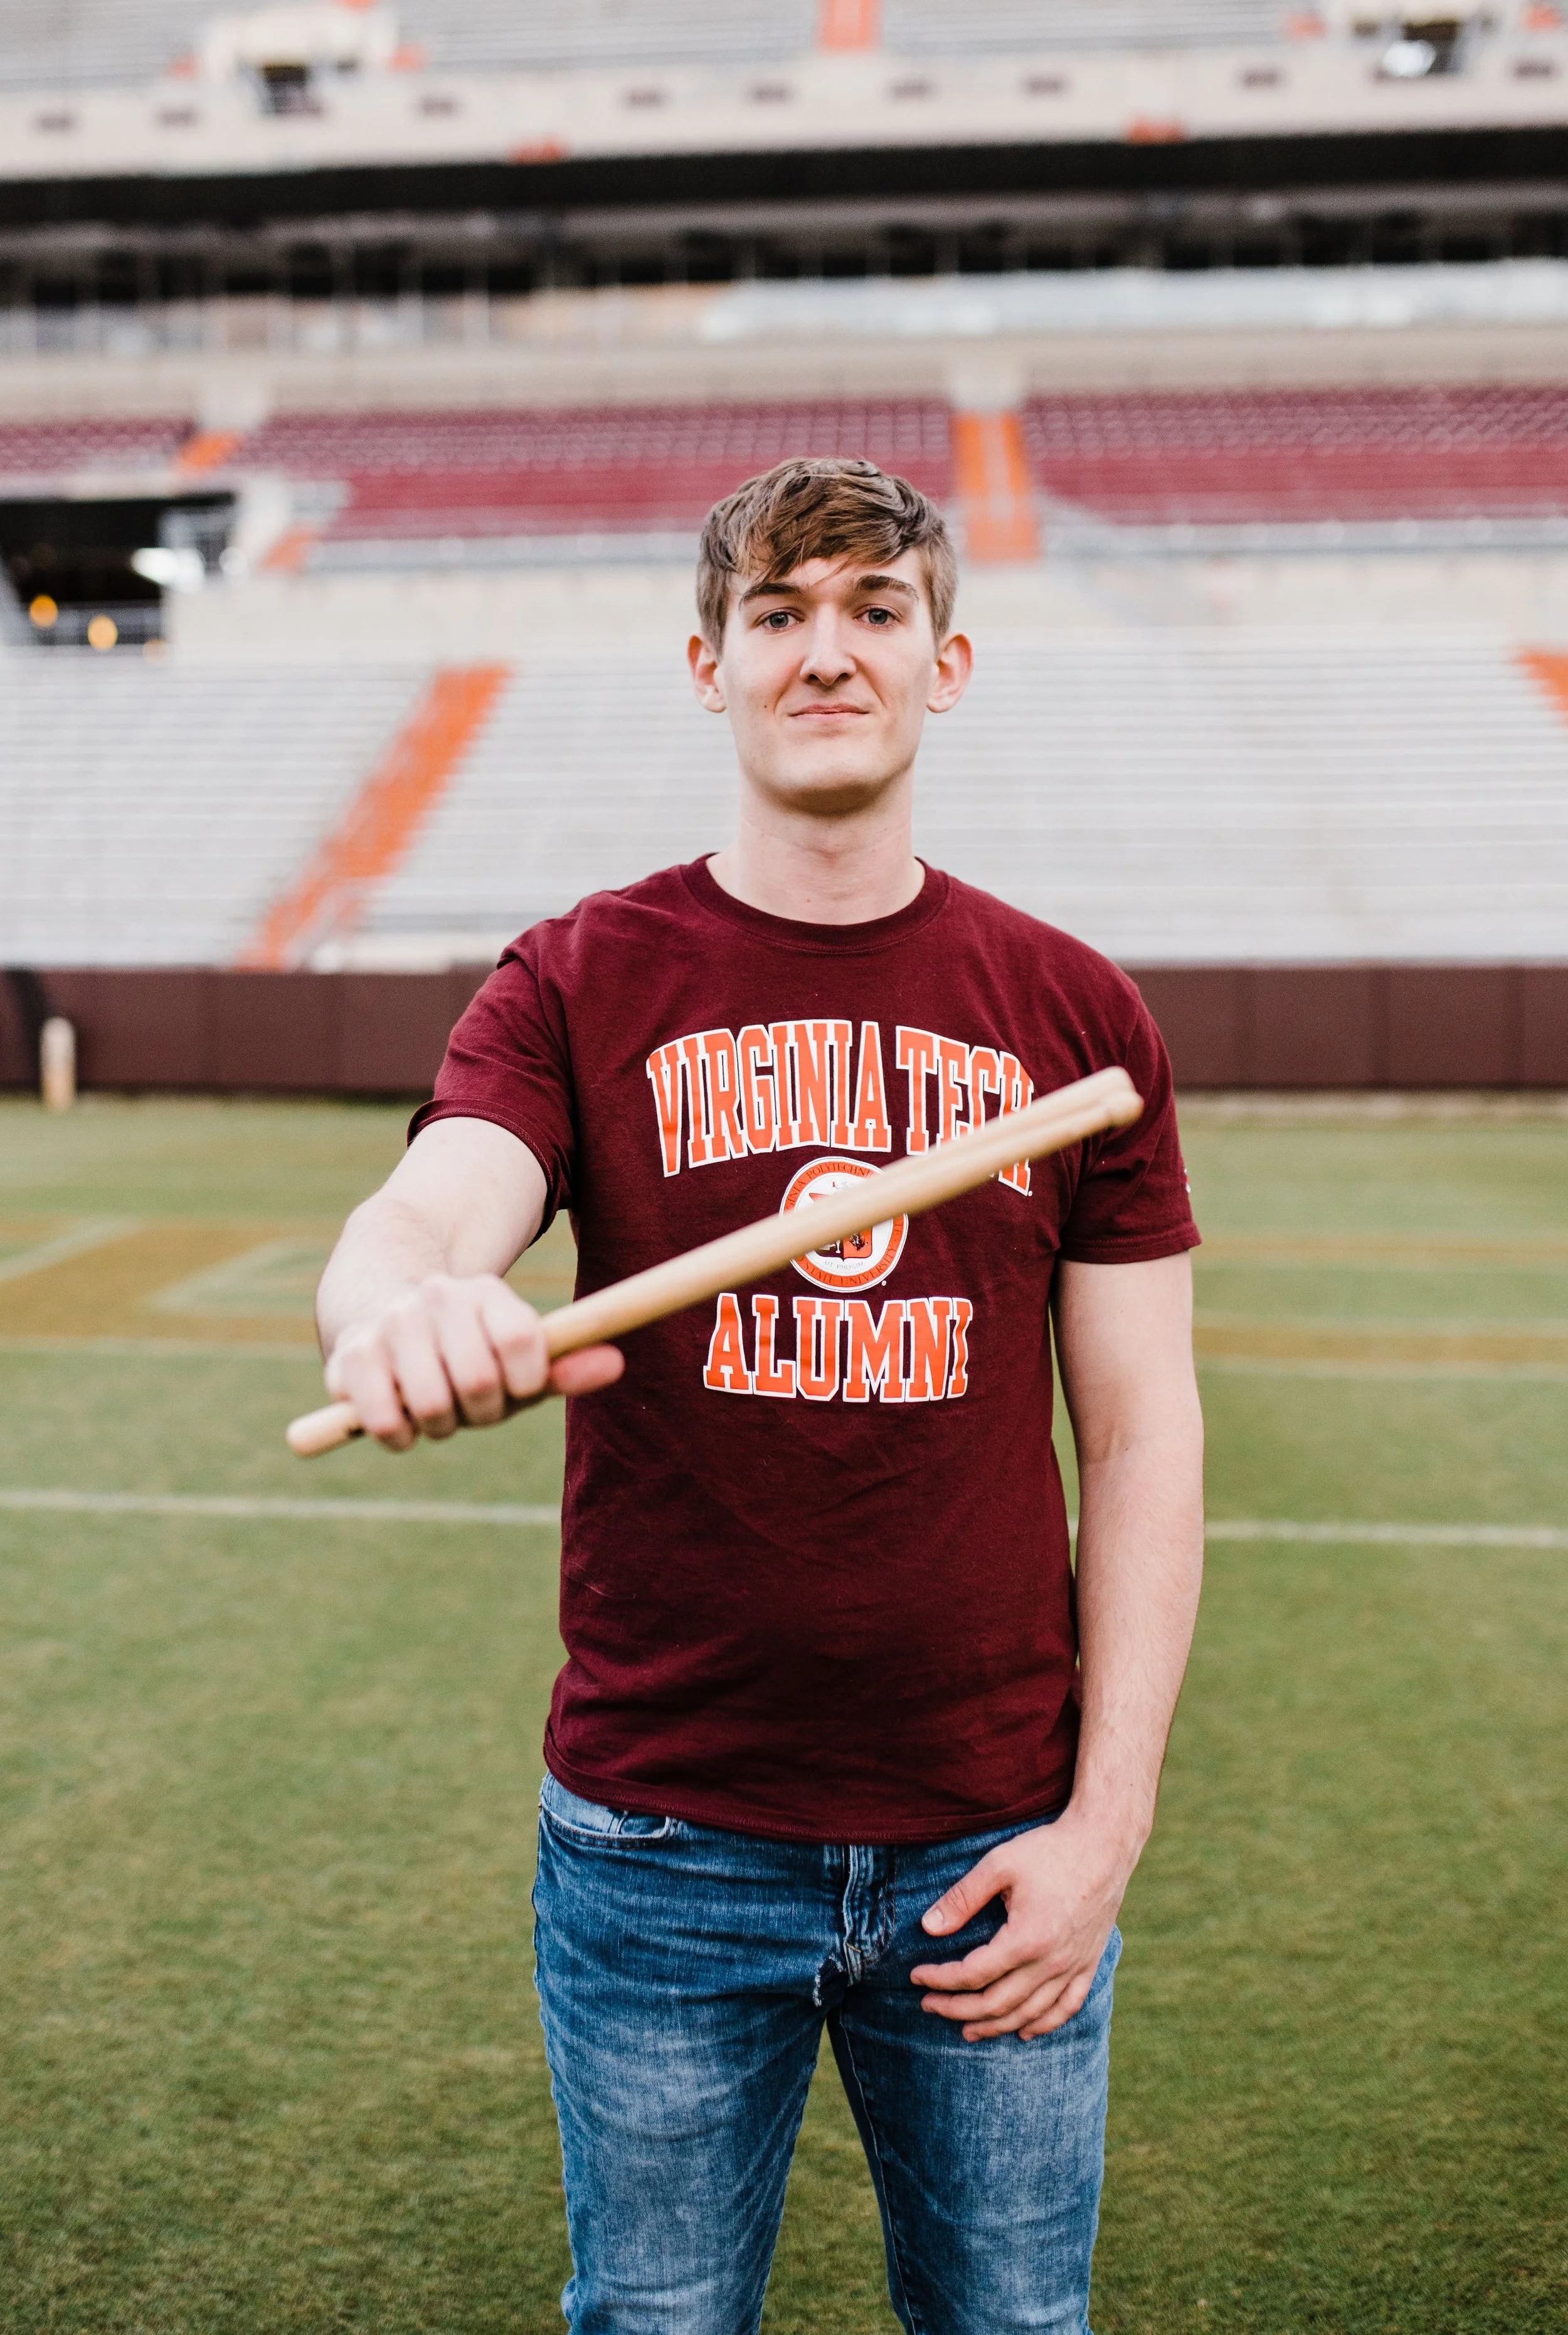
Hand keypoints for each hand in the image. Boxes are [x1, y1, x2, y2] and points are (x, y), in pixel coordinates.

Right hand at [324, 1272, 622, 1450]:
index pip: (524, 1342)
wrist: (376, 1305)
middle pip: (478, 1382)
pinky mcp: (348, 1357)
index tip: (517, 1387)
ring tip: (436, 1407)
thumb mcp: (516, 1356)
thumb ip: (564, 1366)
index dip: (527, 1381)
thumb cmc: (463, 1348)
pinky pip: (385, 1422)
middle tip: (471, 1403)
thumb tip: (618, 1365)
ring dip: (440, 1426)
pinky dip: (399, 1436)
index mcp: (486, 1293)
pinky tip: (399, 1416)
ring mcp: (389, 1325)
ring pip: (431, 1406)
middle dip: (481, 1411)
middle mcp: (436, 1298)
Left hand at [909, 1810, 1133, 2041]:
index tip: (916, 1977)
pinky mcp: (1089, 1963)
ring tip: (967, 2030)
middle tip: (929, 2006)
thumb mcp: (998, 1864)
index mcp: (1026, 1939)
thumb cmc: (1048, 1850)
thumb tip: (928, 1928)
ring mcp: (1074, 1967)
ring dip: (995, 2026)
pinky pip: (1067, 2007)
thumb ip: (962, 1899)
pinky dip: (1043, 2024)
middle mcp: (1051, 1962)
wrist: (1104, 1843)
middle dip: (958, 2009)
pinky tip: (1025, 2031)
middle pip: (997, 2003)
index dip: (941, 1979)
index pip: (973, 1974)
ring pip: (1029, 2013)